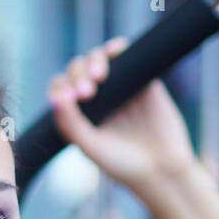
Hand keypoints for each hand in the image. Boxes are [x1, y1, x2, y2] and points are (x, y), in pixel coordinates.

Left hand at [46, 38, 196, 196]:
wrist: (163, 170)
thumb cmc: (123, 165)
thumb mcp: (90, 147)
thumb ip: (70, 123)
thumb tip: (55, 96)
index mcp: (79, 114)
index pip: (61, 89)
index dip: (61, 87)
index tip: (71, 99)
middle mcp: (98, 99)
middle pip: (78, 70)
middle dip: (78, 75)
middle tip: (87, 92)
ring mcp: (120, 87)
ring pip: (99, 59)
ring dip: (94, 60)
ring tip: (98, 76)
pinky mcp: (142, 79)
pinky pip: (127, 54)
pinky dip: (117, 47)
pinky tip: (114, 50)